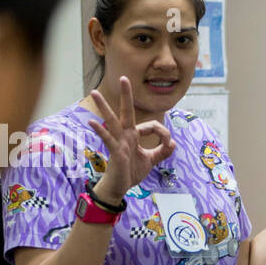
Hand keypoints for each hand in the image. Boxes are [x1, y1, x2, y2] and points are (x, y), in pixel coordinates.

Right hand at [86, 75, 174, 198]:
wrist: (120, 187)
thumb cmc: (132, 172)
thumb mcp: (151, 160)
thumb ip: (162, 151)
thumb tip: (173, 143)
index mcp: (134, 135)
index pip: (152, 126)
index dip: (164, 134)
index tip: (168, 144)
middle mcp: (125, 135)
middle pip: (126, 111)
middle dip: (126, 95)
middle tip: (123, 77)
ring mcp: (118, 142)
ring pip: (112, 121)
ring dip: (104, 107)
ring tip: (94, 93)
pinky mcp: (114, 151)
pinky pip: (107, 139)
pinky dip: (100, 131)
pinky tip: (91, 122)